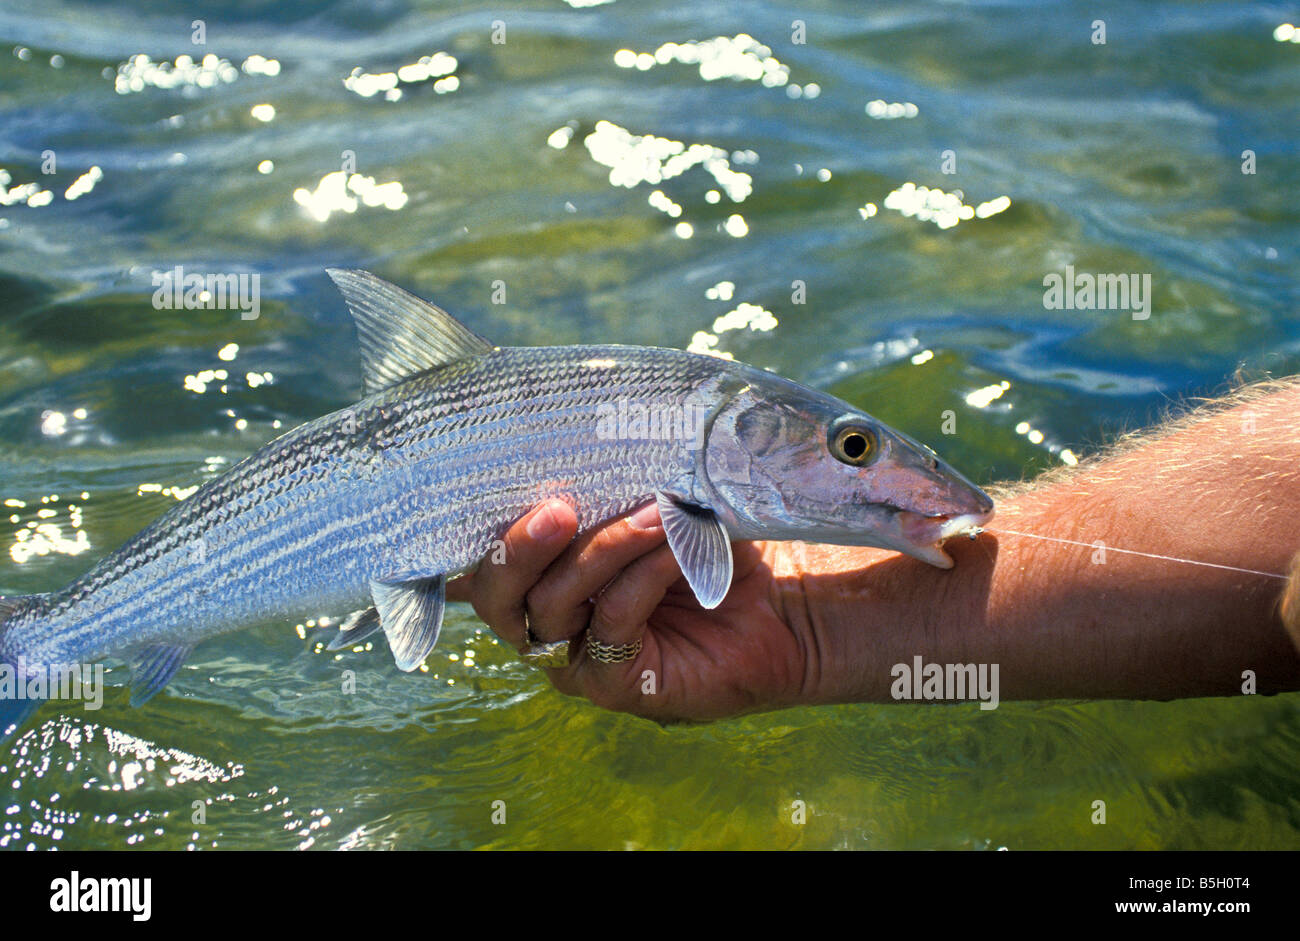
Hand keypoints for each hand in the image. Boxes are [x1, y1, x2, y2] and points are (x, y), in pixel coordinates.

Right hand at [445, 499, 815, 721]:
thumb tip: (580, 431)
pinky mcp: (613, 685)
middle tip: (557, 509)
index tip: (498, 476)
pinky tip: (672, 549)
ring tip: (649, 515)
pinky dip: (640, 579)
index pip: (480, 556)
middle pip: (497, 594)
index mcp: (537, 574)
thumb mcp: (647, 501)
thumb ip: (606, 480)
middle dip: (519, 549)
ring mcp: (573, 659)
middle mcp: (543, 621)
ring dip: (602, 553)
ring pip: (555, 606)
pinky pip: (611, 624)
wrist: (778, 601)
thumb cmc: (706, 542)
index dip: (478, 526)